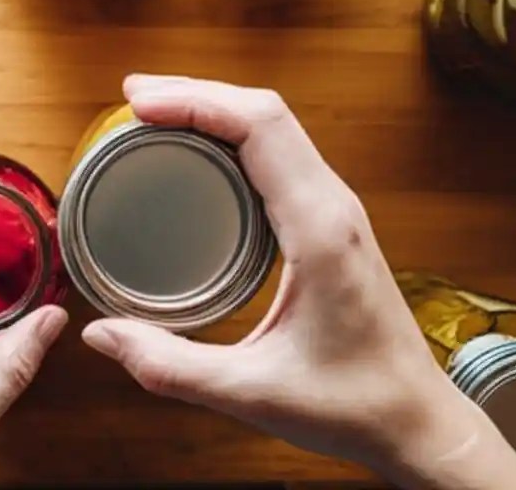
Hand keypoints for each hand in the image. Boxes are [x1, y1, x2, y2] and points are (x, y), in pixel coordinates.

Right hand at [82, 75, 515, 489]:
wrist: (415, 422)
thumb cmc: (351, 406)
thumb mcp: (251, 393)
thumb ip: (169, 366)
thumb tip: (100, 336)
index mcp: (319, 230)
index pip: (260, 128)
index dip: (196, 102)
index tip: (139, 105)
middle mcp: (334, 206)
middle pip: (266, 112)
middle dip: (196, 93)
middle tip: (131, 99)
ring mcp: (337, 211)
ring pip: (277, 127)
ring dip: (217, 109)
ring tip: (155, 113)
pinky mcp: (332, 223)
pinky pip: (282, 154)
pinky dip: (236, 136)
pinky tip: (199, 153)